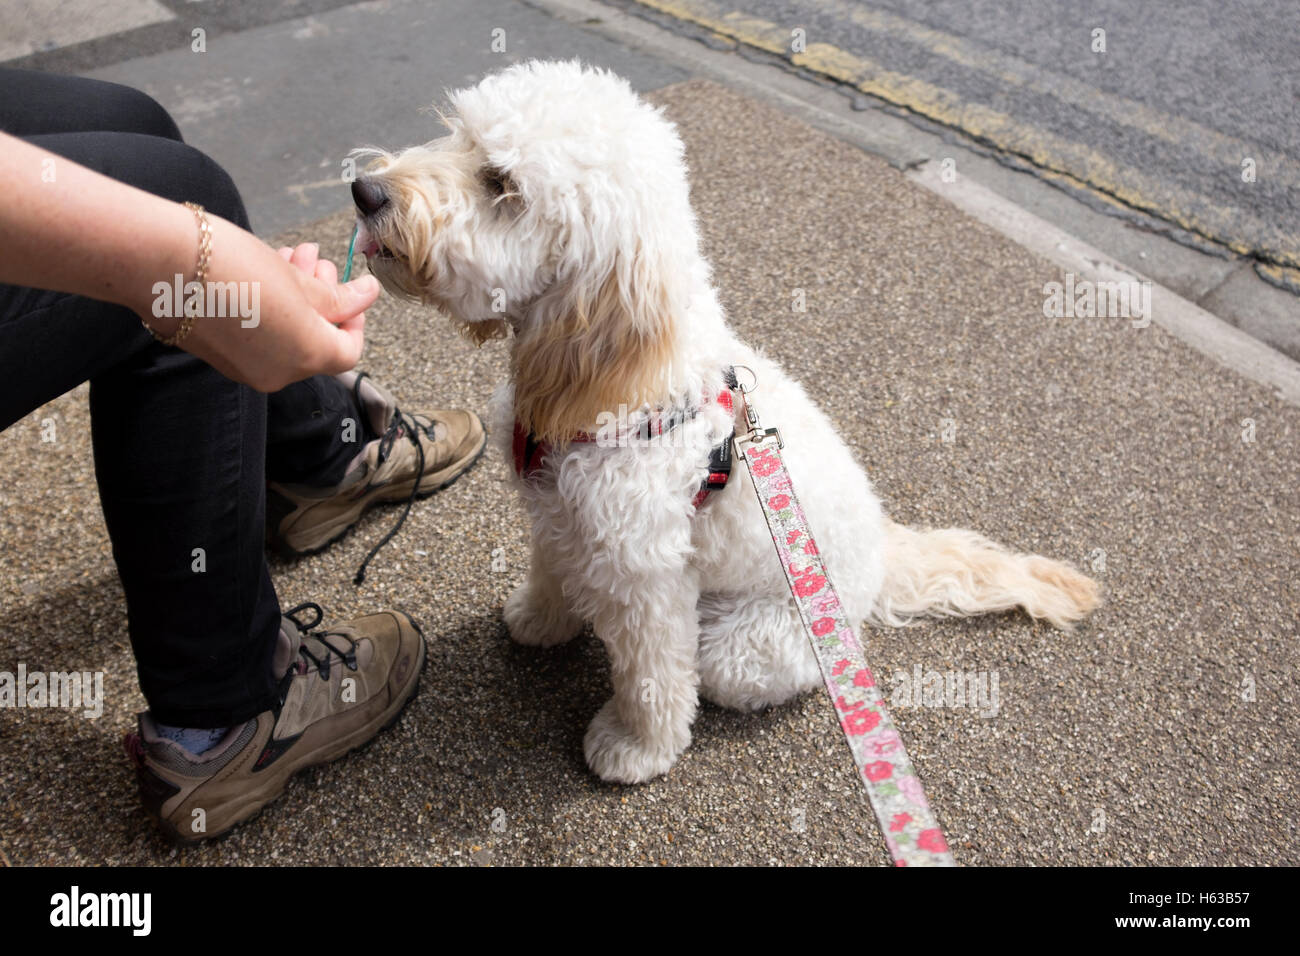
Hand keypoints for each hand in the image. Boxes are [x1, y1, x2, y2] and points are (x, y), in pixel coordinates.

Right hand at [142, 214, 377, 391]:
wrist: (158, 264)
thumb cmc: (233, 265)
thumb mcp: (296, 277)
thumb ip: (336, 296)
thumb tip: (365, 296)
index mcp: (307, 356)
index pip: (348, 349)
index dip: (355, 318)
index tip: (348, 287)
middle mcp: (278, 373)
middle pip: (316, 342)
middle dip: (322, 297)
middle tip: (315, 258)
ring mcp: (246, 369)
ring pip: (287, 337)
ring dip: (296, 298)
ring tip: (289, 254)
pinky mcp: (220, 358)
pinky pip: (259, 339)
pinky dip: (270, 311)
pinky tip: (261, 273)